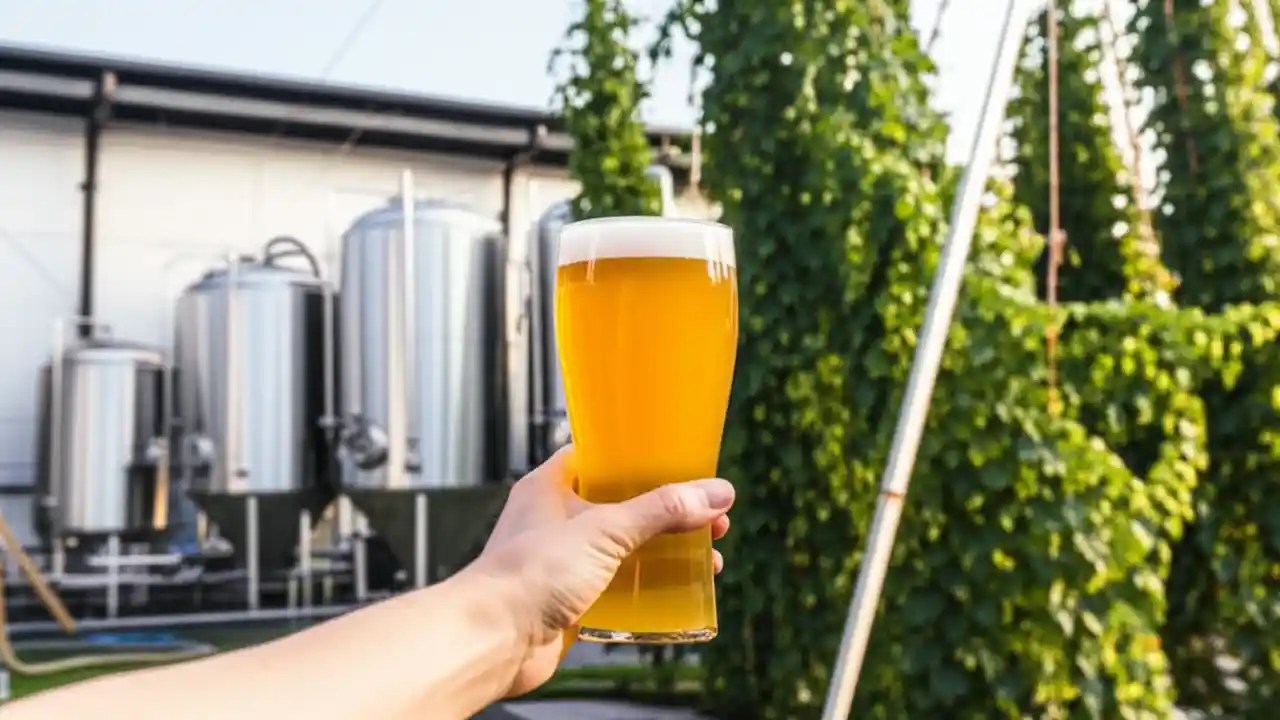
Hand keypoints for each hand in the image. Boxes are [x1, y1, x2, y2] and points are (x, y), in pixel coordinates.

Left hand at [471, 445, 733, 696]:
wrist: (492, 640)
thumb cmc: (530, 574)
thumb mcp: (604, 530)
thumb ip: (661, 511)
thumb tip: (716, 493)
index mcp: (552, 486)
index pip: (600, 456)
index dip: (641, 457)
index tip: (681, 461)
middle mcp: (556, 520)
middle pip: (624, 505)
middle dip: (669, 513)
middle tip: (710, 517)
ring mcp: (563, 562)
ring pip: (624, 549)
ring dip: (665, 553)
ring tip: (708, 557)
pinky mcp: (571, 600)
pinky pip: (618, 588)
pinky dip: (648, 590)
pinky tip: (679, 594)